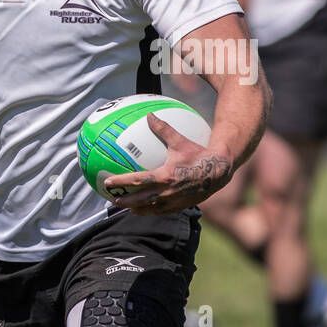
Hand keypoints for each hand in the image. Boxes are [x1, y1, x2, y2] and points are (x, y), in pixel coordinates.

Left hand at [103, 114, 230, 214]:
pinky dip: (152, 211)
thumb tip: (149, 115)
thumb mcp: (180, 141)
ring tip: (127, 208)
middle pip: (140, 200)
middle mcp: (168, 191)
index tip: (107, 182)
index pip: (138, 180)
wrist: (219, 171)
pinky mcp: (181, 206)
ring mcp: (174, 201)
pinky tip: (146, 209)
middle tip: (112, 199)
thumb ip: (163, 129)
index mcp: (165, 176)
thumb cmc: (198, 153)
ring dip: (137, 209)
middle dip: (125, 201)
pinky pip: (163, 211)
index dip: (121, 182)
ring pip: (151, 209)